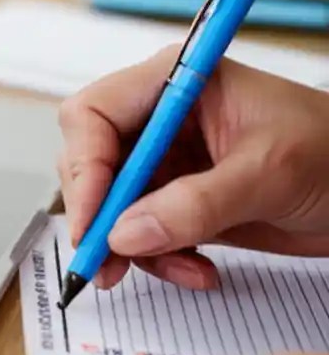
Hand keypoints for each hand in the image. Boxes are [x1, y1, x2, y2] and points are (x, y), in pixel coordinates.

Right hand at [58, 48, 328, 289]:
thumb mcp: (269, 173)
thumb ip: (195, 205)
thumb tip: (124, 234)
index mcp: (176, 83)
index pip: (94, 116)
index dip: (85, 167)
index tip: (94, 221)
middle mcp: (162, 118)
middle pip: (92, 161)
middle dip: (99, 214)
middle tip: (107, 261)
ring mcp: (169, 160)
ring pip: (112, 204)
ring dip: (132, 246)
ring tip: (180, 271)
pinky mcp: (180, 199)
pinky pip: (143, 231)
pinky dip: (159, 258)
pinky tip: (198, 269)